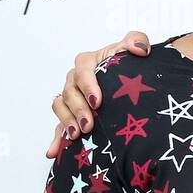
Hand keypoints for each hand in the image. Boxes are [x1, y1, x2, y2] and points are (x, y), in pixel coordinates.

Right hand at [46, 31, 150, 157]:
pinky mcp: (72, 115)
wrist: (130, 83)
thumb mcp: (134, 49)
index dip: (88, 86)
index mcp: (88, 63)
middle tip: (89, 125)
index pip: (83, 71)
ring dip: (66, 122)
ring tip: (78, 136)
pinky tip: (54, 152)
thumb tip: (139, 49)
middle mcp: (76, 80)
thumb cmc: (128, 65)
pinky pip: (59, 126)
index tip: (98, 102)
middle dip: (78, 110)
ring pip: (61, 108)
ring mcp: (72, 98)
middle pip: (69, 93)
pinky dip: (56, 140)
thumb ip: (137, 41)